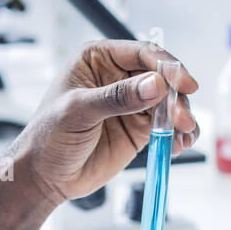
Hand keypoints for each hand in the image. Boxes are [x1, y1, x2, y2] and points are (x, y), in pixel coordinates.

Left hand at [13, 40, 200, 204]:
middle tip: (181, 119)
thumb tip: (154, 85)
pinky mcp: (139, 128)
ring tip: (184, 135)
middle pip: (162, 77)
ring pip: (169, 102)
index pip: (142, 53)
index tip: (183, 85)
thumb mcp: (78, 111)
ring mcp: (131, 103)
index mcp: (99, 59)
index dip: (167, 66)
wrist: (46, 176)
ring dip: (182, 117)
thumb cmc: (49, 137)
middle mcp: (118, 76)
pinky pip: (167, 126)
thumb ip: (117, 97)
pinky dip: (178, 134)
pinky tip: (180, 144)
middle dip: (177, 97)